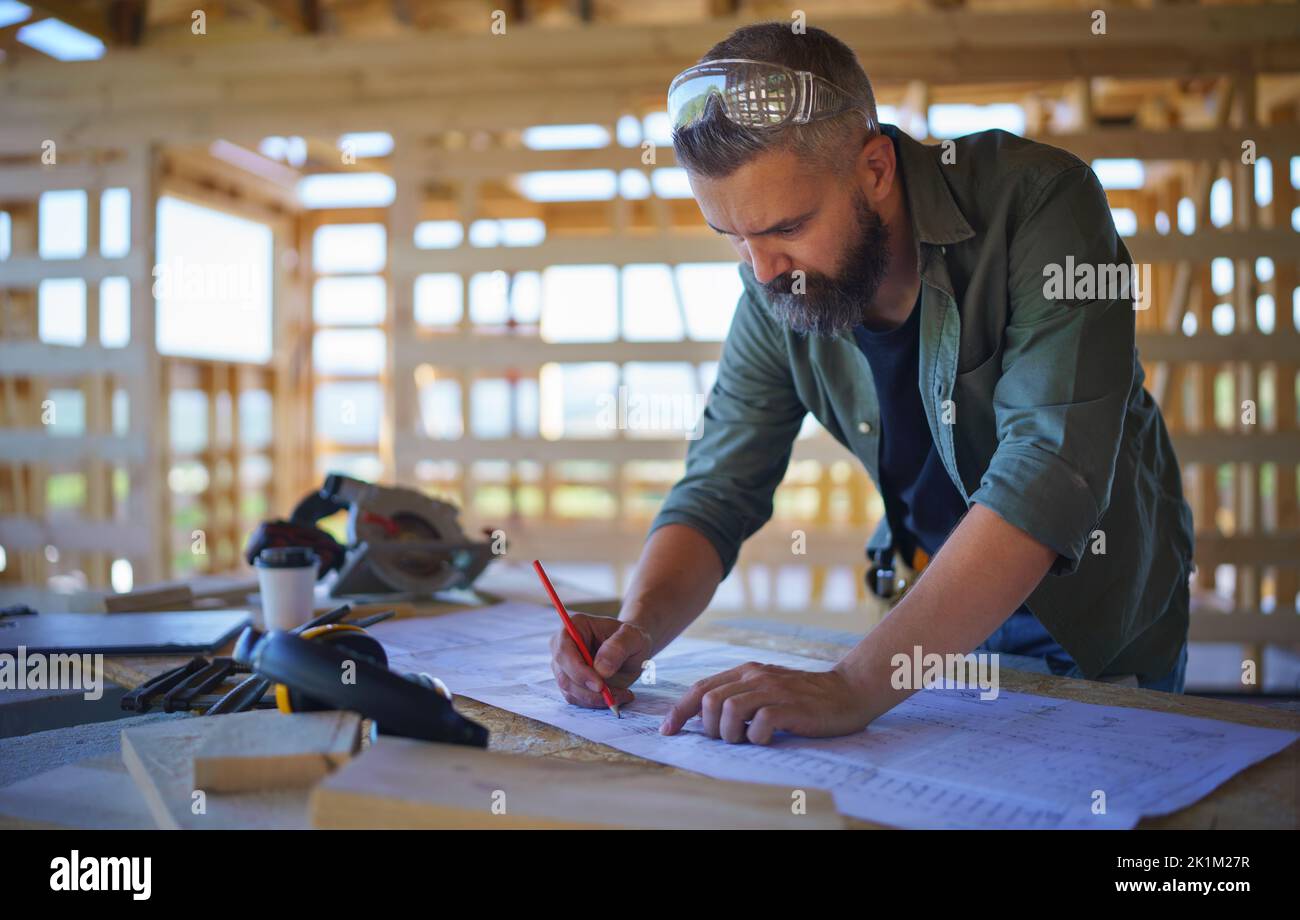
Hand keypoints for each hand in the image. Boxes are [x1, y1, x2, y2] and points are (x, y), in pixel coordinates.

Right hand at [550, 614, 652, 708]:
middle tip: (614, 695)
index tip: (599, 685)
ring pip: (569, 690)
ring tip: (622, 694)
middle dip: (588, 690)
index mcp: (575, 626)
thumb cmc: (631, 639)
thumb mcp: (633, 637)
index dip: (578, 670)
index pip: (564, 651)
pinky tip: (616, 696)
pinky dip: (596, 702)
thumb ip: (618, 648)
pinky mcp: (570, 682)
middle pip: (563, 674)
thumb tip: (600, 669)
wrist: (632, 650)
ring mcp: (564, 665)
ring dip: (595, 698)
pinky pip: (577, 698)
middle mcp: (563, 645)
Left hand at [660, 661, 870, 743]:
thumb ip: (738, 695)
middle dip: (709, 728)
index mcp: (745, 672)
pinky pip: (758, 724)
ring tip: (745, 740)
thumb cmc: (804, 697)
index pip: (700, 688)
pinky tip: (766, 738)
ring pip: (728, 710)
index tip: (668, 731)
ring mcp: (772, 691)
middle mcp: (755, 677)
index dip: (679, 711)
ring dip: (729, 734)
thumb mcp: (766, 688)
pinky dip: (755, 737)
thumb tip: (703, 716)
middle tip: (727, 739)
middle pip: (709, 700)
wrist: (847, 692)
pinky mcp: (789, 707)